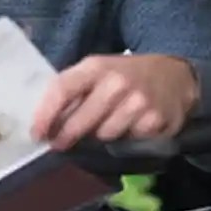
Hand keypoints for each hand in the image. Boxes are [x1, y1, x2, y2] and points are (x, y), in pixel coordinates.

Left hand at [30, 54, 198, 150]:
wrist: (174, 73)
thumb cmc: (124, 75)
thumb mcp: (97, 71)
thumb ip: (72, 90)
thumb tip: (45, 122)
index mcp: (96, 66)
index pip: (62, 90)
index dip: (45, 115)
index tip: (36, 134)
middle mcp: (117, 82)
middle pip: (82, 120)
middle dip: (66, 136)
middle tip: (59, 144)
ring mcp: (139, 102)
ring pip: (104, 135)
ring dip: (100, 136)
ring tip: (106, 125)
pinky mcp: (157, 121)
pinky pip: (129, 141)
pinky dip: (126, 138)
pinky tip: (131, 127)